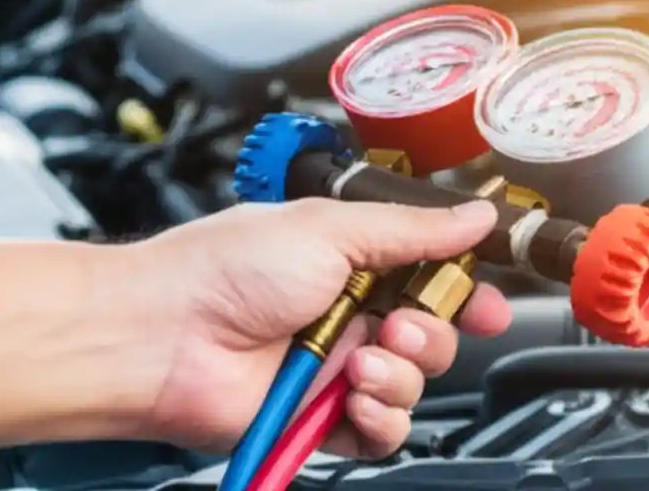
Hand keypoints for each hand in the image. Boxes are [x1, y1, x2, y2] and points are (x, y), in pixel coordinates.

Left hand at [121, 198, 510, 456]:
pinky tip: (355, 398)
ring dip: (401, 375)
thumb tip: (474, 215)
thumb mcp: (330, 228)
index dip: (466, 294)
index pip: (432, 278)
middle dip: (432, 333)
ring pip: (414, 386)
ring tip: (361, 361)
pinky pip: (382, 432)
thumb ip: (413, 229)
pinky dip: (381, 418)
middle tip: (398, 325)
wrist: (161, 334)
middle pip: (434, 336)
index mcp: (354, 261)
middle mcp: (349, 315)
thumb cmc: (223, 269)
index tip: (488, 305)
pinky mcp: (321, 419)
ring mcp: (336, 370)